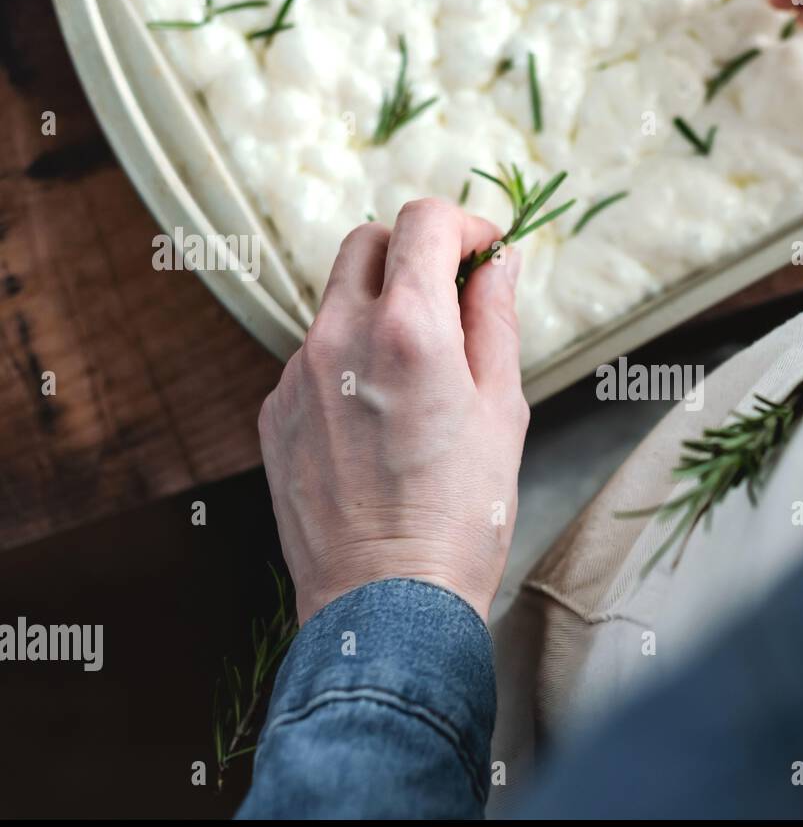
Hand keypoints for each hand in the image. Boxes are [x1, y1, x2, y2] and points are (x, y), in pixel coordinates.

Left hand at [258, 200, 529, 625]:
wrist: (386, 603)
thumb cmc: (461, 517)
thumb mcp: (503, 410)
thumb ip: (497, 321)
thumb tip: (500, 265)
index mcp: (409, 329)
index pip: (424, 222)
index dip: (465, 225)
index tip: (487, 251)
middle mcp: (339, 337)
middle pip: (367, 243)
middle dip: (413, 252)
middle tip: (452, 295)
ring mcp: (296, 375)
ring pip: (337, 303)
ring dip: (381, 310)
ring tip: (419, 376)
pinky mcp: (275, 413)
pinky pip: (313, 358)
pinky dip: (349, 362)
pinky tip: (379, 420)